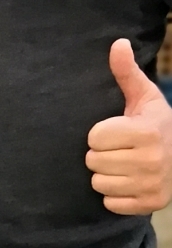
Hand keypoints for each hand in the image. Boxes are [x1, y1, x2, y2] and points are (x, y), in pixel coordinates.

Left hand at [85, 39, 171, 214]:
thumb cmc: (154, 124)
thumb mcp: (143, 97)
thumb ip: (126, 72)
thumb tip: (118, 43)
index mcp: (146, 132)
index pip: (94, 138)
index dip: (100, 134)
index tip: (116, 131)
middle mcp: (152, 160)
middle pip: (93, 161)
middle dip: (101, 155)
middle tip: (119, 150)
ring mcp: (152, 185)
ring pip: (99, 183)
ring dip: (106, 175)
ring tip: (123, 165)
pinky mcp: (150, 204)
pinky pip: (110, 203)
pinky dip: (115, 195)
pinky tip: (128, 182)